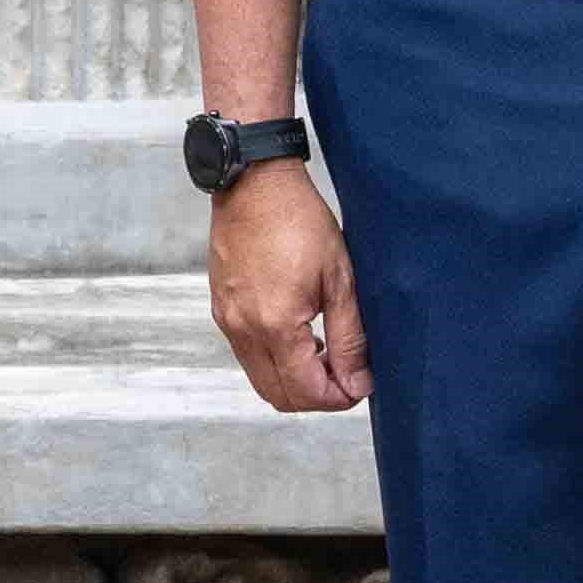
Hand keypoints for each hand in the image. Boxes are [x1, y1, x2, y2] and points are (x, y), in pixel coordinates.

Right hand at [210, 159, 369, 413]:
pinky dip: (275, 361)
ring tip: (326, 352)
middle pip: (279, 396)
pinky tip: (301, 334)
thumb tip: (357, 382)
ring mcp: (227, 321)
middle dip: (316, 397)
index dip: (338, 399)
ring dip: (294, 380)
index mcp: (275, 323)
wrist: (254, 183)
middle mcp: (243, 329)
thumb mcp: (339, 279)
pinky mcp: (222, 310)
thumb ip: (349, 338)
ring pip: (261, 379)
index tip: (361, 385)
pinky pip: (247, 356)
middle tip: (346, 375)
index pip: (306, 392)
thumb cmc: (299, 220)